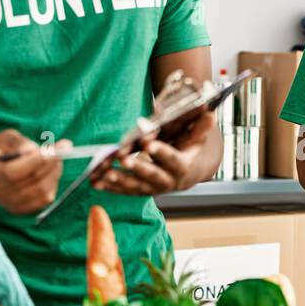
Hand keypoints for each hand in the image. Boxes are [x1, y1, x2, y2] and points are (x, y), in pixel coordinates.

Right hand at [0, 129, 70, 213]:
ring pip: (42, 190)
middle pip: (31, 181)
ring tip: (56, 157)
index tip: (49, 150)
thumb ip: (19, 142)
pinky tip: (51, 170)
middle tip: (64, 147)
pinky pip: (46, 198)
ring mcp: (10, 203)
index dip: (32, 162)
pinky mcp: (23, 209)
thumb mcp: (6, 139)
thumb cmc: (2, 151)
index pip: (11, 172)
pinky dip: (53, 182)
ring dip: (54, 171)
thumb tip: (33, 150)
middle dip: (51, 163)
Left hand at [93, 109, 216, 195]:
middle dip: (138, 168)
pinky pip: (123, 191)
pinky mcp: (140, 191)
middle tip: (124, 159)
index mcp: (182, 166)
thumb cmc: (187, 148)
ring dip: (119, 180)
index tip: (148, 143)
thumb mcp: (196, 136)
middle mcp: (168, 181)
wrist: (185, 172)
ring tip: (104, 174)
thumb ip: (200, 126)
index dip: (161, 152)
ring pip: (135, 186)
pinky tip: (95, 182)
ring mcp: (153, 188)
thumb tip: (209, 114)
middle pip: (153, 176)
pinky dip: (109, 187)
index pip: (173, 159)